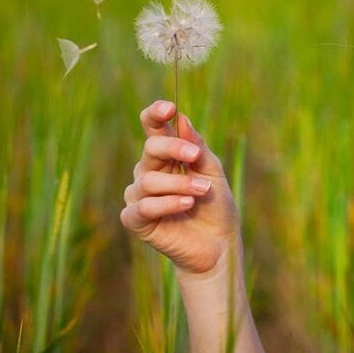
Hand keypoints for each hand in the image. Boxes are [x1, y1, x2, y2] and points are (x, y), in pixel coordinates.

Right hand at [121, 100, 240, 276]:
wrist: (218, 244)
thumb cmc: (215, 206)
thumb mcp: (212, 171)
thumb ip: (197, 147)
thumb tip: (182, 120)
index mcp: (166, 156)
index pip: (153, 128)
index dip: (155, 115)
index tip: (169, 108)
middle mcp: (148, 172)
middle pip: (150, 149)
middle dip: (173, 149)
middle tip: (195, 156)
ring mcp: (139, 196)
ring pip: (148, 180)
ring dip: (179, 183)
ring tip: (202, 191)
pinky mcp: (135, 220)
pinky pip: (143, 206)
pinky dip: (167, 204)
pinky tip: (186, 204)